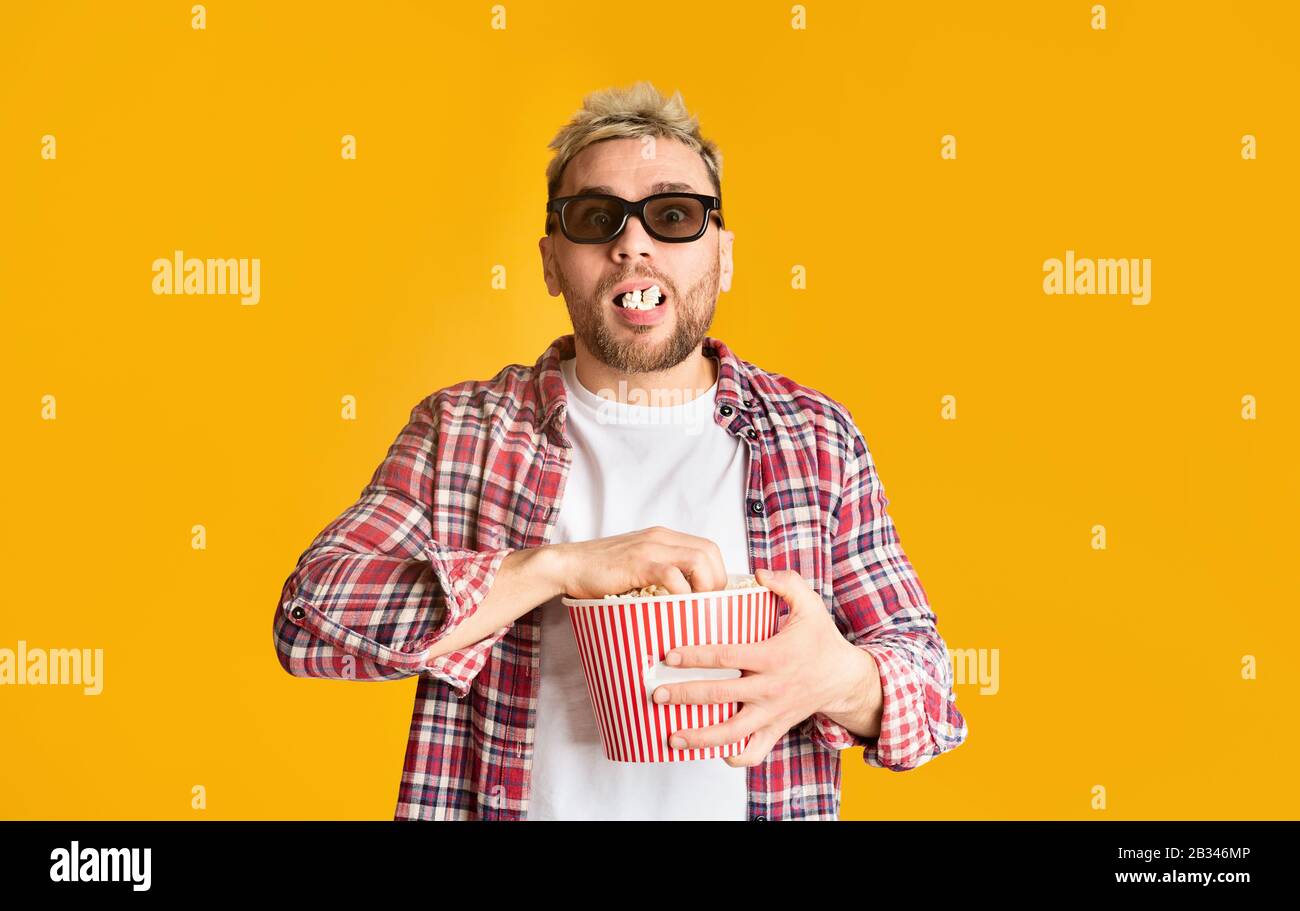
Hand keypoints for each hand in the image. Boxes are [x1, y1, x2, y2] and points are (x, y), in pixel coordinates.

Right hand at [550, 526, 728, 598]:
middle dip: (717, 581)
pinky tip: (673, 606)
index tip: (710, 597)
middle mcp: (661, 538)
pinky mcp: (637, 563)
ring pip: (698, 559)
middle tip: (706, 605)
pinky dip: (681, 592)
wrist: (568, 565)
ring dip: (704, 586)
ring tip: (695, 606)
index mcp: (664, 537)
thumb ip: (660, 572)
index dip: (717, 573)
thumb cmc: (601, 572)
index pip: (708, 548)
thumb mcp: (637, 566)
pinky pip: (671, 574)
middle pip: (710, 552)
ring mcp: (649, 548)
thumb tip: (685, 598)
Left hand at [649, 567, 881, 766]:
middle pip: (721, 696)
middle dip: (685, 696)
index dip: (695, 656)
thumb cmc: (821, 640)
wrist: (845, 678)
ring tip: (672, 736)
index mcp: (773, 656)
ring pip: (733, 733)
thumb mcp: (810, 604)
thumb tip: (758, 572)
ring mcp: (773, 713)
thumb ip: (786, 582)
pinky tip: (710, 751)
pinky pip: (754, 751)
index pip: (727, 656)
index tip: (669, 655)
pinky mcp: (776, 729)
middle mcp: (771, 688)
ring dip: (701, 737)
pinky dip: (732, 756)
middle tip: (657, 695)